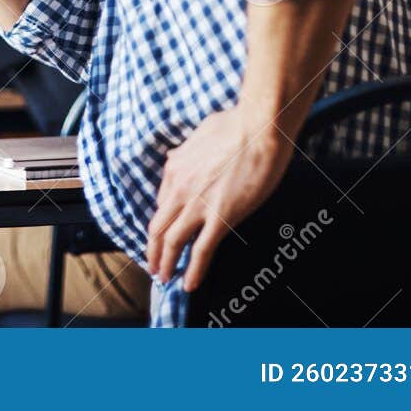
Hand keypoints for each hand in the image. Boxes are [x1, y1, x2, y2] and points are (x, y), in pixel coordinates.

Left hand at [145, 106, 293, 291]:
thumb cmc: (236, 125)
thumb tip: (178, 154)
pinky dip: (193, 271)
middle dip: (153, 251)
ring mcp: (198, 204)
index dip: (160, 225)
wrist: (258, 128)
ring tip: (165, 279)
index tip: (161, 236)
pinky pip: (201, 251)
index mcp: (174, 168)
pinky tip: (189, 284)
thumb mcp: (200, 134)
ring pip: (173, 242)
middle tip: (153, 266)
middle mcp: (179, 188)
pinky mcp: (221, 217)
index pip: (161, 204)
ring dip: (166, 264)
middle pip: (158, 228)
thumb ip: (187, 149)